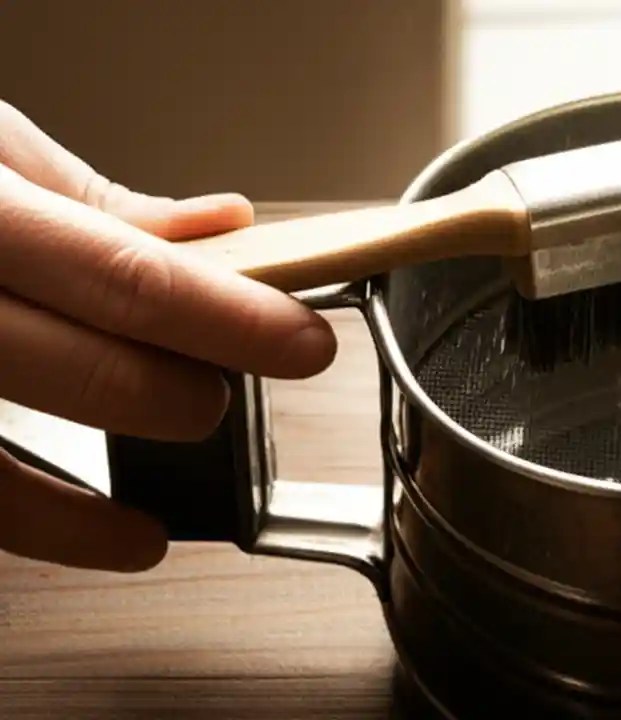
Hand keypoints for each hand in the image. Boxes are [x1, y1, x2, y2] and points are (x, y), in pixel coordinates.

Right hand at [0, 101, 336, 571]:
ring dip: (93, 504)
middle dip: (181, 396)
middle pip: (87, 370)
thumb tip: (224, 226)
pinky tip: (91, 539)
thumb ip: (95, 203)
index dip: (235, 321)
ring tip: (148, 525)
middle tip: (214, 395)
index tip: (307, 345)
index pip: (130, 277)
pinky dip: (30, 529)